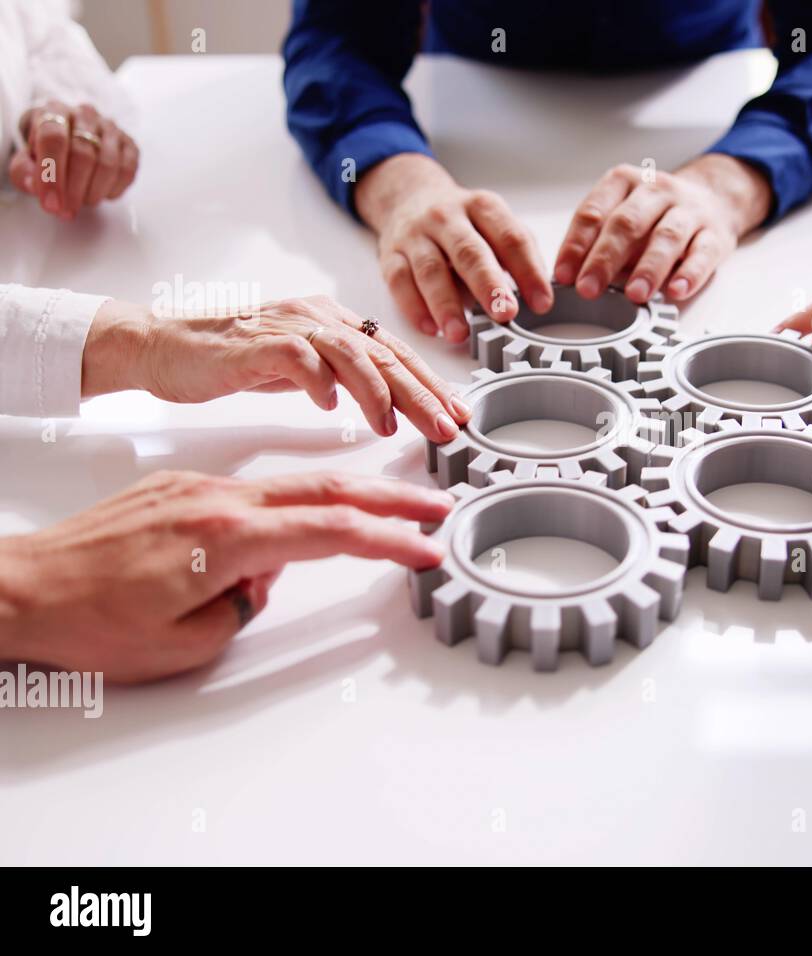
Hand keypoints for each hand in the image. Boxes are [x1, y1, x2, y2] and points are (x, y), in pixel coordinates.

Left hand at [0, 470, 450, 682]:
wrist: (19, 588)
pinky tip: (272, 547)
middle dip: (388, 497)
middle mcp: (219, 499)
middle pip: (326, 487)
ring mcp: (197, 486)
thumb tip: (262, 580)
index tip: (426, 546)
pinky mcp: (178, 487)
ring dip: (339, 500)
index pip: (331, 531)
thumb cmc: (89, 622)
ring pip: (289, 486)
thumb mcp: (185, 643)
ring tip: (369, 524)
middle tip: (433, 505)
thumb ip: (245, 607)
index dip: (388, 539)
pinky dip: (280, 513)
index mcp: (227, 538)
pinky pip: (248, 494)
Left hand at [8, 101, 138, 218]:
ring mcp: (111, 129)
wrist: (69, 138)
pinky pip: (128, 171)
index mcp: (54, 112)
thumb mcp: (27, 160)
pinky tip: (101, 194)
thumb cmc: (48, 151)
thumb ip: (24, 172)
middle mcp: (85, 115)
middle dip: (74, 190)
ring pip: (108, 165)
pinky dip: (114, 190)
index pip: (54, 138)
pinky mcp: (130, 145)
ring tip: (82, 202)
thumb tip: (35, 186)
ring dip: (94, 192)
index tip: (51, 203)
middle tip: (66, 211)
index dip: (53, 175)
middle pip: (83, 154)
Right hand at [82, 295, 471, 442]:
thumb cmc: (233, 359)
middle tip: (446, 427)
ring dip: (377, 393)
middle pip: (384, 354)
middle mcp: (317, 316)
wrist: (164, 345)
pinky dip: (317, 381)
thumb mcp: (304, 368)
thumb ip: (344, 376)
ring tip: (392, 426)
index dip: (432, 384)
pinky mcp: (255, 343)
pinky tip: (329, 406)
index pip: (396, 352)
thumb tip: (392, 401)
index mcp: (334, 321)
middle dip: (421, 394)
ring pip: (351, 354)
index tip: (459, 414)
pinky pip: (297, 357)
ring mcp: (287, 326)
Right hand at [355, 153, 553, 341]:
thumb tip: (541, 294)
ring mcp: (416, 235)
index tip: (542, 302)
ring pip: (430, 269)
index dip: (529, 271)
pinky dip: (413, 307)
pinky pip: (399, 281)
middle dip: (488, 285)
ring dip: (446, 304)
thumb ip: (518, 254)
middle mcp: (447, 217)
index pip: (510, 238)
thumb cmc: (463, 223)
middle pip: (469, 252)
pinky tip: (430, 328)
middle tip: (505, 315)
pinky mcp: (390, 254)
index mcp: (482, 207)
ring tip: (460, 333)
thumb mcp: (495, 226)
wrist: (408, 197)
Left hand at [553, 153, 771, 303]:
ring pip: (667, 237)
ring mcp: (689, 211)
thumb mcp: (622, 214)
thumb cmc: (656, 213)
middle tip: (589, 288)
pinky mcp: (715, 234)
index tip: (564, 275)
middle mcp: (657, 191)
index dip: (576, 245)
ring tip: (634, 294)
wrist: (714, 197)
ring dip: (648, 268)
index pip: (594, 212)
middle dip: (605, 259)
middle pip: (627, 223)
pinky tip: (676, 290)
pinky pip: (703, 254)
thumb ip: (598, 241)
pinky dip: (690, 274)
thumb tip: (572, 277)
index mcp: (624, 182)